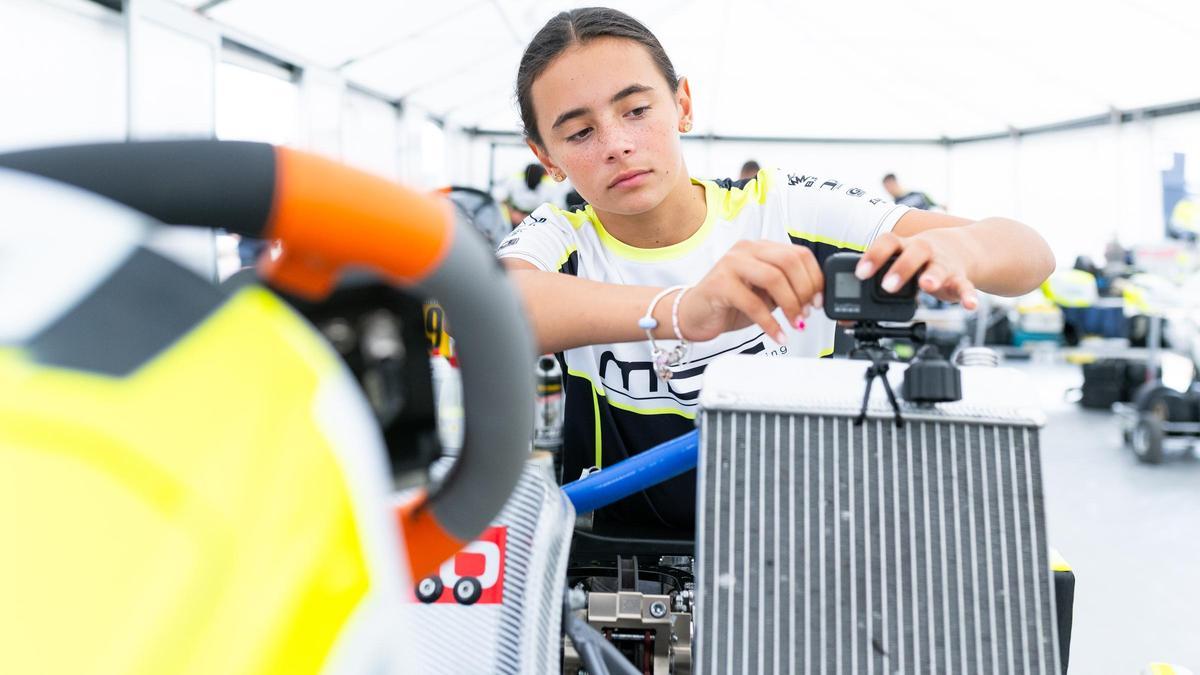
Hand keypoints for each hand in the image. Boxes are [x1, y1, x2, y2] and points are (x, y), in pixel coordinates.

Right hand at [675, 240, 822, 342]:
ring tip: (795, 323)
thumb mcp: (765, 294)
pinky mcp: (719, 284)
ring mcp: (731, 264)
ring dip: (791, 304)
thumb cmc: (729, 304)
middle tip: (807, 313)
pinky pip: (753, 303)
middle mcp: (746, 250)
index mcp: (760, 248)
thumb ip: (786, 289)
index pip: (799, 253)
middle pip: (789, 262)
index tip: (819, 300)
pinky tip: (778, 335)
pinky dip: (770, 324)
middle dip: (805, 290)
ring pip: (774, 278)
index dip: (815, 278)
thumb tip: (815, 298)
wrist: (694, 315)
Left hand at [856, 230, 979, 309]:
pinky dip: (969, 296)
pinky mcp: (961, 278)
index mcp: (905, 246)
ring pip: (939, 267)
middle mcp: (925, 251)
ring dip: (932, 276)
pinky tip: (970, 305)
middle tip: (887, 286)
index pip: (888, 242)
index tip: (860, 273)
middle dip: (900, 269)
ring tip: (927, 286)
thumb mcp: (899, 264)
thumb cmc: (921, 259)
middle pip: (914, 252)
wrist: (965, 247)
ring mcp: (944, 263)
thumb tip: (847, 318)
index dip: (873, 256)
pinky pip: (966, 286)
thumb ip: (877, 286)